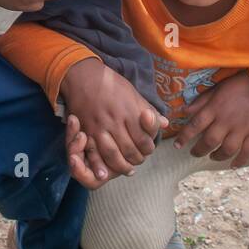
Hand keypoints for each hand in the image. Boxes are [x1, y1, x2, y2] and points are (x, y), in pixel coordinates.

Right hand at [60, 57, 166, 183]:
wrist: (83, 76)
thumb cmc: (111, 83)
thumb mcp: (133, 93)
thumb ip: (149, 111)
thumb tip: (165, 124)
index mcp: (129, 111)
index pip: (144, 139)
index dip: (148, 148)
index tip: (148, 149)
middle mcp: (115, 121)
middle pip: (130, 150)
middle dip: (137, 159)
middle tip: (139, 160)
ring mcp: (99, 127)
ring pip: (113, 155)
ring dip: (122, 166)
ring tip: (127, 169)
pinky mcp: (85, 131)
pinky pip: (93, 153)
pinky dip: (100, 165)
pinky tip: (106, 172)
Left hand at [172, 69, 248, 166]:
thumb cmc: (237, 86)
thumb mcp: (216, 89)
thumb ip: (201, 102)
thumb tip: (184, 111)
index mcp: (215, 108)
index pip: (195, 125)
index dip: (184, 137)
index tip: (178, 145)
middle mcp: (227, 120)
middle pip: (209, 141)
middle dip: (199, 150)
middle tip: (194, 153)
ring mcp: (242, 128)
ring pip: (227, 149)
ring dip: (217, 156)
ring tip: (212, 156)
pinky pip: (247, 151)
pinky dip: (240, 161)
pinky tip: (233, 165)